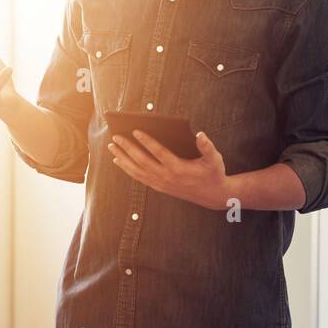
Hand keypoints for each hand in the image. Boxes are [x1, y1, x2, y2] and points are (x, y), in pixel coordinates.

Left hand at [108, 128, 228, 208]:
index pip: (158, 152)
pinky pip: (139, 178)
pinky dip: (127, 169)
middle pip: (142, 161)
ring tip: (112, 147)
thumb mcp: (215, 159)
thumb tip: (200, 134)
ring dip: (123, 158)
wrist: (212, 195)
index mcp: (178, 168)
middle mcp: (166, 176)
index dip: (146, 141)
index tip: (135, 131)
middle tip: (115, 137)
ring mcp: (161, 183)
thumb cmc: (213, 173)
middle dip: (127, 148)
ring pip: (137, 171)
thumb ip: (207, 146)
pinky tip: (118, 160)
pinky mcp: (158, 187)